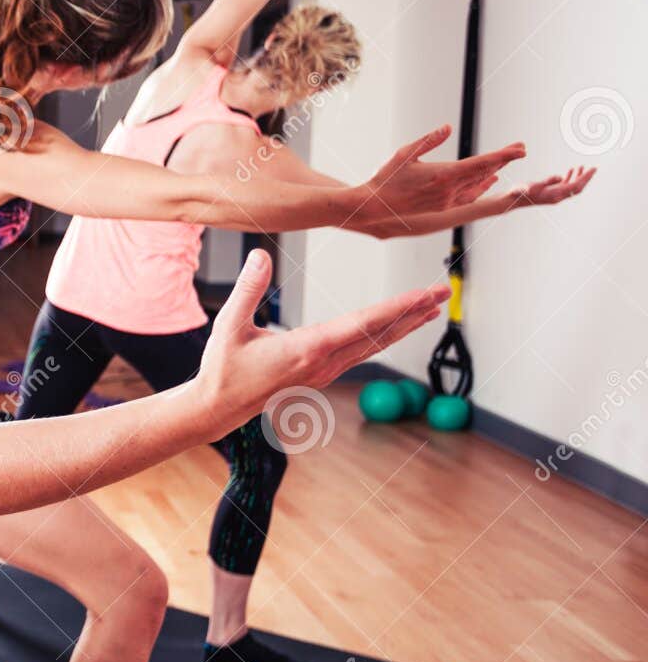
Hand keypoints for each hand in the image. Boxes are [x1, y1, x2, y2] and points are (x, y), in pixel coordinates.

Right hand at [195, 250, 448, 426]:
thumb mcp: (229, 325)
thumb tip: (260, 254)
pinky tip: (394, 329)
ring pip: (375, 345)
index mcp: (307, 349)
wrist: (219, 407)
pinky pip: (362, 353)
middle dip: (414, 312)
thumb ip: (248, 289)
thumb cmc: (223, 368)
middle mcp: (323, 363)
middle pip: (379, 335)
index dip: (397, 307)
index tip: (424, 294)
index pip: (363, 324)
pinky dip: (384, 337)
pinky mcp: (320, 374)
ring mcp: (324, 371)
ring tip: (429, 308)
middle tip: (442, 292)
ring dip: (404, 325)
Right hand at [361, 126, 524, 219]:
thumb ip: (429, 140)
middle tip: (520, 150)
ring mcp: (447, 201)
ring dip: (492, 173)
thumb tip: (448, 127)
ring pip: (477, 185)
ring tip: (504, 164)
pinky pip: (468, 196)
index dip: (503, 155)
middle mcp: (449, 190)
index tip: (520, 149)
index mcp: (443, 174)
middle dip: (503, 160)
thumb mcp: (406, 153)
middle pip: (484, 173)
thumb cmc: (387, 177)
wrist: (376, 206)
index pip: (481, 163)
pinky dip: (480, 187)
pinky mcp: (442, 208)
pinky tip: (486, 182)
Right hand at [506, 165, 596, 206]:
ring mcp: (555, 195)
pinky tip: (571, 170)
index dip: (586, 178)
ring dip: (579, 177)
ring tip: (583, 167)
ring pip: (572, 187)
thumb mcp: (533, 184)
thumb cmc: (520, 192)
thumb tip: (560, 176)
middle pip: (577, 188)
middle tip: (594, 168)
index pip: (575, 186)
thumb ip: (547, 181)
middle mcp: (557, 196)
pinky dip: (570, 178)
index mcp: (555, 195)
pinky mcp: (551, 193)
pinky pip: (565, 186)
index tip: (593, 169)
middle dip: (586, 178)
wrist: (513, 199)